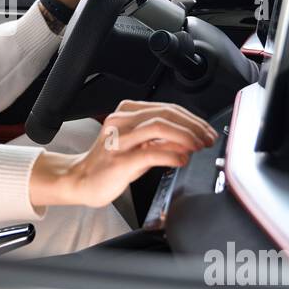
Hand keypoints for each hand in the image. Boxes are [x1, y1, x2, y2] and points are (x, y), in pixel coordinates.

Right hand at [28, 100, 217, 209]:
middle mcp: (121, 121)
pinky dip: (171, 155)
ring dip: (185, 136)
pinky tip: (182, 160)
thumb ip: (162, 140)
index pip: (166, 108)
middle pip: (165, 114)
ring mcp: (119, 140)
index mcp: (126, 112)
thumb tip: (192, 139)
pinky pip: (150, 153)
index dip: (191, 119)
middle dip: (193, 126)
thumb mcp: (139, 146)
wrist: (81, 181)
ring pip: (159, 127)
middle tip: (207, 139)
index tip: (206, 130)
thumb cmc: (109, 164)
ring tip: (198, 147)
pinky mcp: (119, 161)